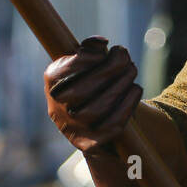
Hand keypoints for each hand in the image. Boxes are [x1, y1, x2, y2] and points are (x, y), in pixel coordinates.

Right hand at [44, 36, 143, 153]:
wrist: (97, 120)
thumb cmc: (93, 81)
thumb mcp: (88, 63)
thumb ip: (91, 50)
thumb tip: (100, 43)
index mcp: (52, 85)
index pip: (60, 73)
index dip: (86, 58)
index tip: (105, 48)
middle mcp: (57, 109)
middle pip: (81, 91)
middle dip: (109, 69)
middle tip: (125, 56)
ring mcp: (73, 129)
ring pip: (96, 110)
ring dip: (120, 86)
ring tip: (131, 71)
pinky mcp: (91, 143)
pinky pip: (110, 127)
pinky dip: (127, 105)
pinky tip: (134, 89)